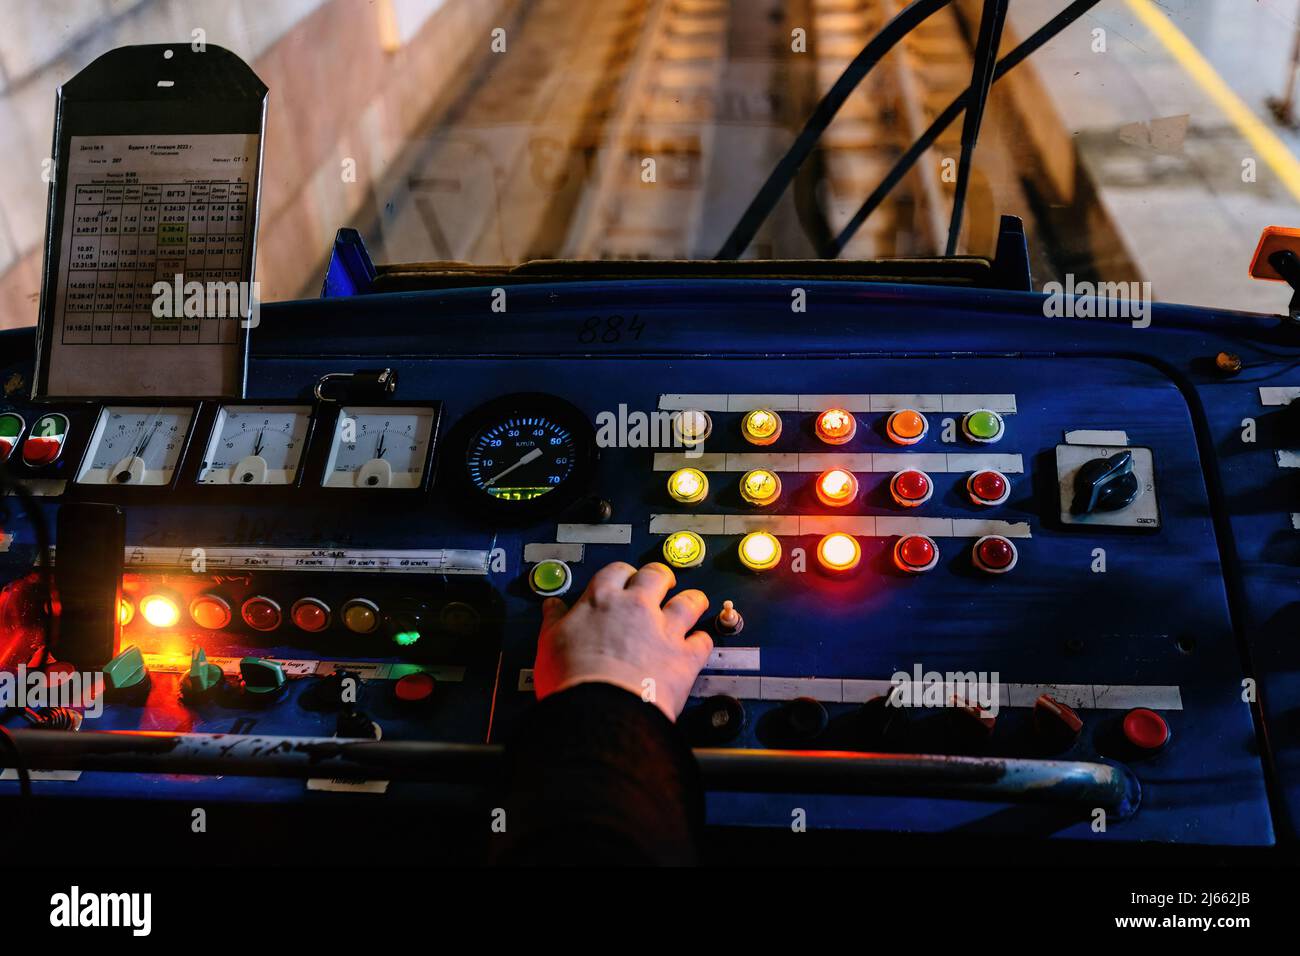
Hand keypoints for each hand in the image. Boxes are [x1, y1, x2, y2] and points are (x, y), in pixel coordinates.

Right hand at [534, 561, 711, 719]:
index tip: (624, 579)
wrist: (600, 710)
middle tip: (661, 583)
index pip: (617, 570)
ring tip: (693, 602)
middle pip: (656, 575)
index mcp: (602, 600)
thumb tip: (551, 607)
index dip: (623, 573)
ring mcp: (664, 630)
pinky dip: (702, 642)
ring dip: (692, 600)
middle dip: (660, 577)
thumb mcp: (549, 643)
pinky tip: (698, 644)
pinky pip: (702, 641)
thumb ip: (554, 620)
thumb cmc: (571, 680)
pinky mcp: (684, 657)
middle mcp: (637, 608)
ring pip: (689, 602)